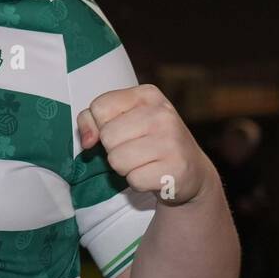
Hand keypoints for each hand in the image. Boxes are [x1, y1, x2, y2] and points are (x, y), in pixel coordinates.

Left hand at [76, 84, 213, 205]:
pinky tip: (154, 174)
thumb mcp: (122, 119)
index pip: (99, 107)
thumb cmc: (147, 142)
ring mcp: (171, 141)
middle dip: (113, 149)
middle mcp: (162, 114)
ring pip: (116, 160)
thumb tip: (87, 141)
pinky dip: (139, 182)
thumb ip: (92, 120)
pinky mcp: (176, 169)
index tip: (120, 132)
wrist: (191, 170)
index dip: (100, 126)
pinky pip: (133, 180)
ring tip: (144, 162)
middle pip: (107, 136)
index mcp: (147, 95)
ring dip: (125, 168)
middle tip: (135, 150)